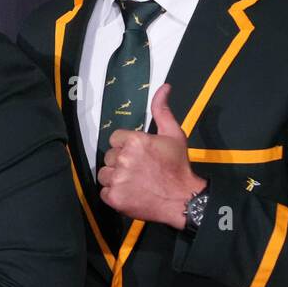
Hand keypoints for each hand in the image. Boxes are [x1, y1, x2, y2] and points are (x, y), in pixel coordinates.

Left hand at [98, 83, 206, 229]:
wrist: (183, 199)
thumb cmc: (178, 166)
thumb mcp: (173, 134)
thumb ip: (162, 110)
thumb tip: (164, 87)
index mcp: (134, 141)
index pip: (114, 139)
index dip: (125, 147)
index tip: (138, 155)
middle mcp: (123, 159)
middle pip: (109, 157)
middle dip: (121, 162)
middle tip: (139, 169)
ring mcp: (118, 179)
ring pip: (104, 174)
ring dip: (115, 178)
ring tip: (134, 181)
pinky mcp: (114, 197)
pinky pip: (104, 192)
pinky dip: (114, 194)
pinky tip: (130, 192)